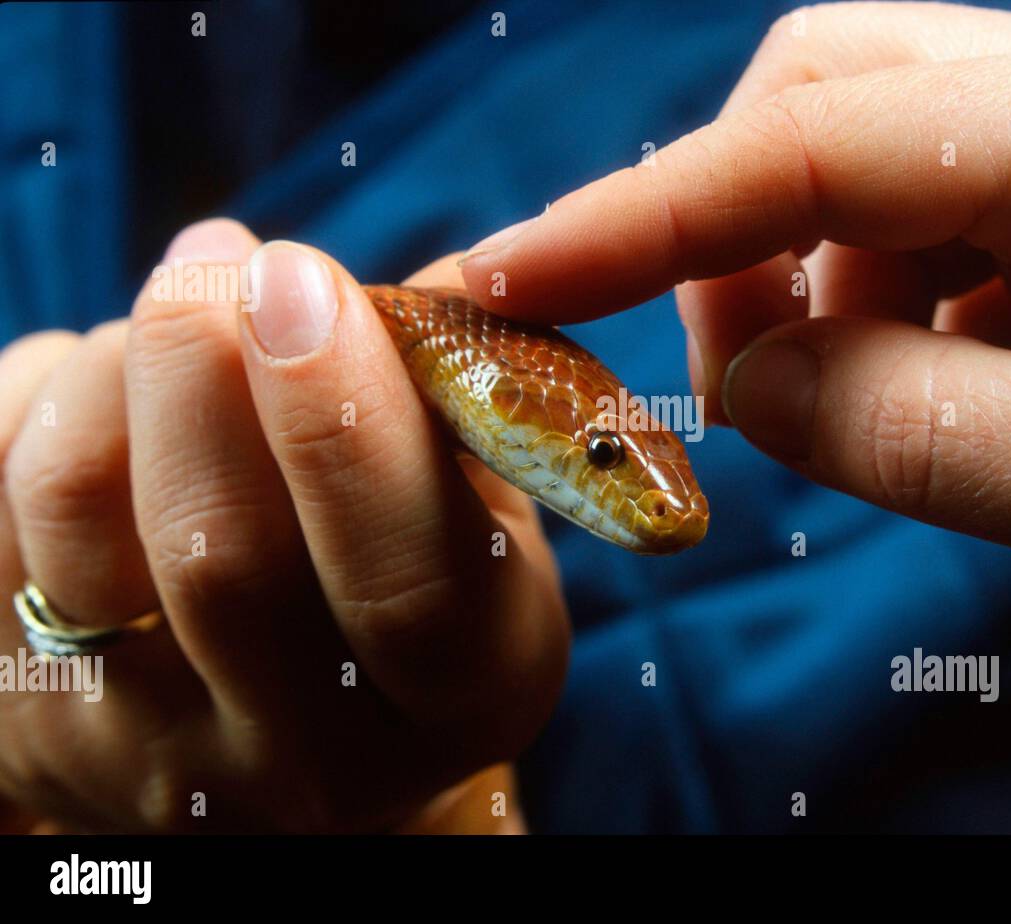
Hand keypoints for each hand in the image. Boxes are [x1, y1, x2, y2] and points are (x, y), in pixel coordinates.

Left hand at [0, 220, 567, 830]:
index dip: (345, 426)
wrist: (298, 722)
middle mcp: (305, 759)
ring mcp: (142, 753)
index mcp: (458, 696)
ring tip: (170, 320)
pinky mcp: (20, 720)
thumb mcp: (488, 508)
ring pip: (74, 513)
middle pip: (220, 554)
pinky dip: (29, 396)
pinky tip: (97, 384)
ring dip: (114, 367)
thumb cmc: (412, 575)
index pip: (405, 587)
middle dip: (199, 364)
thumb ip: (462, 399)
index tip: (301, 280)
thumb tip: (425, 274)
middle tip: (217, 261)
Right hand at [459, 3, 1010, 678]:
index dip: (628, 220)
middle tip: (725, 374)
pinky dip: (897, 313)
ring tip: (862, 407)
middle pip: (829, 91)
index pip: (798, 148)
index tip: (503, 276)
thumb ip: (887, 423)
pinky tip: (950, 397)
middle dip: (731, 226)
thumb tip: (737, 378)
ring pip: (881, 167)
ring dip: (821, 281)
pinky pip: (949, 233)